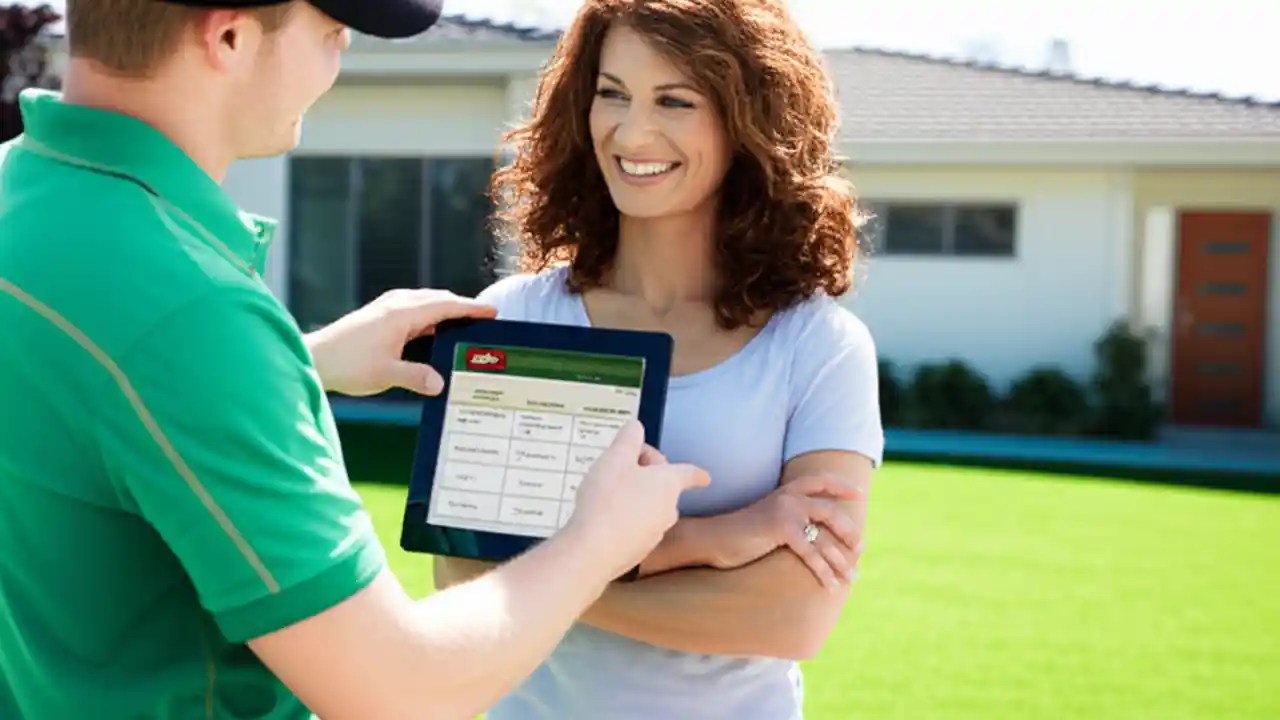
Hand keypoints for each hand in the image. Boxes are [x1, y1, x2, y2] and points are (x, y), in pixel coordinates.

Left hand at [304, 288, 495, 396]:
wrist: (313, 359)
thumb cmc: (347, 364)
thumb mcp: (387, 374)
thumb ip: (417, 377)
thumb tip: (440, 384)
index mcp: (402, 314)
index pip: (446, 305)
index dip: (471, 308)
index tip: (491, 311)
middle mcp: (395, 305)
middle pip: (436, 299)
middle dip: (460, 307)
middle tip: (482, 318)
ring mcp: (385, 309)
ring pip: (423, 304)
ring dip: (443, 311)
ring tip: (461, 325)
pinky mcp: (377, 317)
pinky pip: (412, 311)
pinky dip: (427, 318)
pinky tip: (430, 333)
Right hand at [565, 420, 710, 579]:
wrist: (593, 549)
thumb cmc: (607, 498)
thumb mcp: (614, 458)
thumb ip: (628, 439)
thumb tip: (636, 426)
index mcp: (668, 484)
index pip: (688, 474)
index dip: (695, 473)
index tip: (706, 477)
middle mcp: (668, 509)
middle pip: (664, 489)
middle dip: (647, 476)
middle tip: (622, 468)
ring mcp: (654, 533)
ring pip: (649, 508)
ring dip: (635, 498)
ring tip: (608, 494)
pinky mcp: (637, 551)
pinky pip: (635, 528)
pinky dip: (624, 520)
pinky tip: (602, 518)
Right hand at [705, 474, 863, 589]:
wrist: (712, 540)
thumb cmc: (739, 536)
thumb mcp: (769, 521)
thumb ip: (789, 520)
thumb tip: (813, 534)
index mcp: (786, 492)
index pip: (820, 481)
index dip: (841, 486)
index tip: (859, 494)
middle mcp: (789, 497)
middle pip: (830, 512)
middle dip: (849, 532)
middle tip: (860, 550)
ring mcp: (786, 511)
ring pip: (825, 537)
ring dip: (841, 560)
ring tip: (852, 577)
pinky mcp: (781, 528)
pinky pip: (811, 553)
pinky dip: (823, 572)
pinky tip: (830, 586)